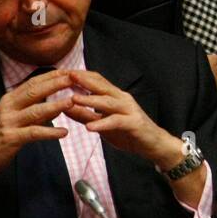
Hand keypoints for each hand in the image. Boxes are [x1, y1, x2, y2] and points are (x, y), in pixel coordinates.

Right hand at [0, 70, 73, 192]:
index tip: (69, 71)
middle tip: (75, 78)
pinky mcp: (11, 138)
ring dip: (56, 105)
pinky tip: (63, 133)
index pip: (32, 82)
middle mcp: (8, 107)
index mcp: (9, 99)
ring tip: (72, 102)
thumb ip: (32, 110)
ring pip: (35, 110)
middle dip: (56, 84)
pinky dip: (50, 132)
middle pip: (35, 91)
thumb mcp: (12, 117)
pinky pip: (34, 133)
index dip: (51, 76)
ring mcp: (9, 122)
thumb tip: (55, 106)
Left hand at [62, 70, 176, 165]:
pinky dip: (102, 124)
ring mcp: (129, 109)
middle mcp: (122, 99)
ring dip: (90, 100)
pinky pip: (116, 121)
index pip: (97, 80)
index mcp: (115, 96)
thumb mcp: (102, 124)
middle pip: (101, 86)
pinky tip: (89, 127)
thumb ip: (85, 115)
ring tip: (73, 99)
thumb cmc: (128, 132)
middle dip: (83, 81)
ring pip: (107, 102)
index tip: (62, 72)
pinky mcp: (134, 123)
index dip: (81, 76)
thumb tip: (65, 107)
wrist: (154, 144)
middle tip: (66, 76)